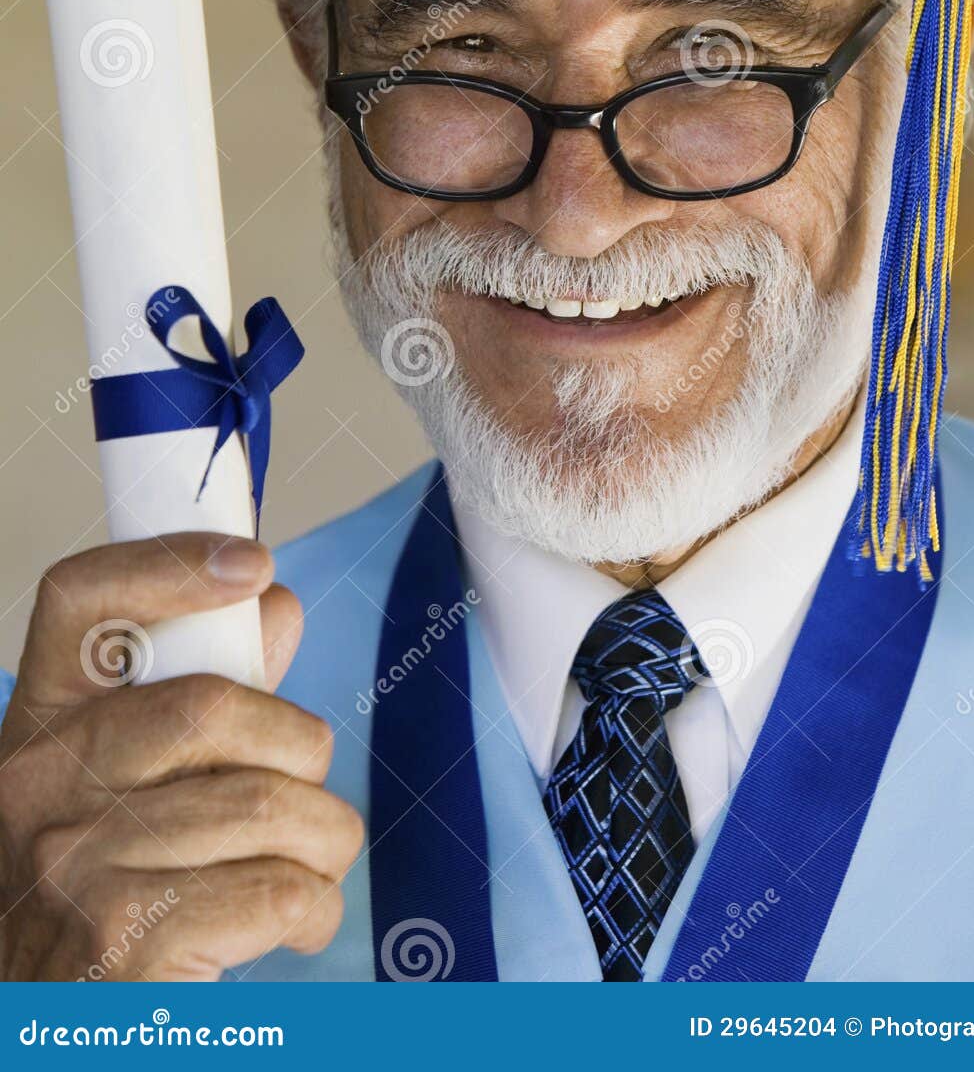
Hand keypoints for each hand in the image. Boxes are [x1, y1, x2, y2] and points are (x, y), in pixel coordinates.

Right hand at [0, 535, 363, 980]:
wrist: (52, 1034)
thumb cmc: (99, 904)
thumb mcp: (122, 790)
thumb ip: (200, 700)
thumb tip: (273, 605)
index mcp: (37, 731)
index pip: (79, 601)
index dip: (170, 563)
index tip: (255, 565)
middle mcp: (38, 788)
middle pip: (213, 704)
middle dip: (300, 747)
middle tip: (306, 791)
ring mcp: (75, 867)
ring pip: (269, 803)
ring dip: (323, 839)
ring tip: (307, 866)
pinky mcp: (127, 945)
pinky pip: (281, 888)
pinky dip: (315, 906)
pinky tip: (292, 924)